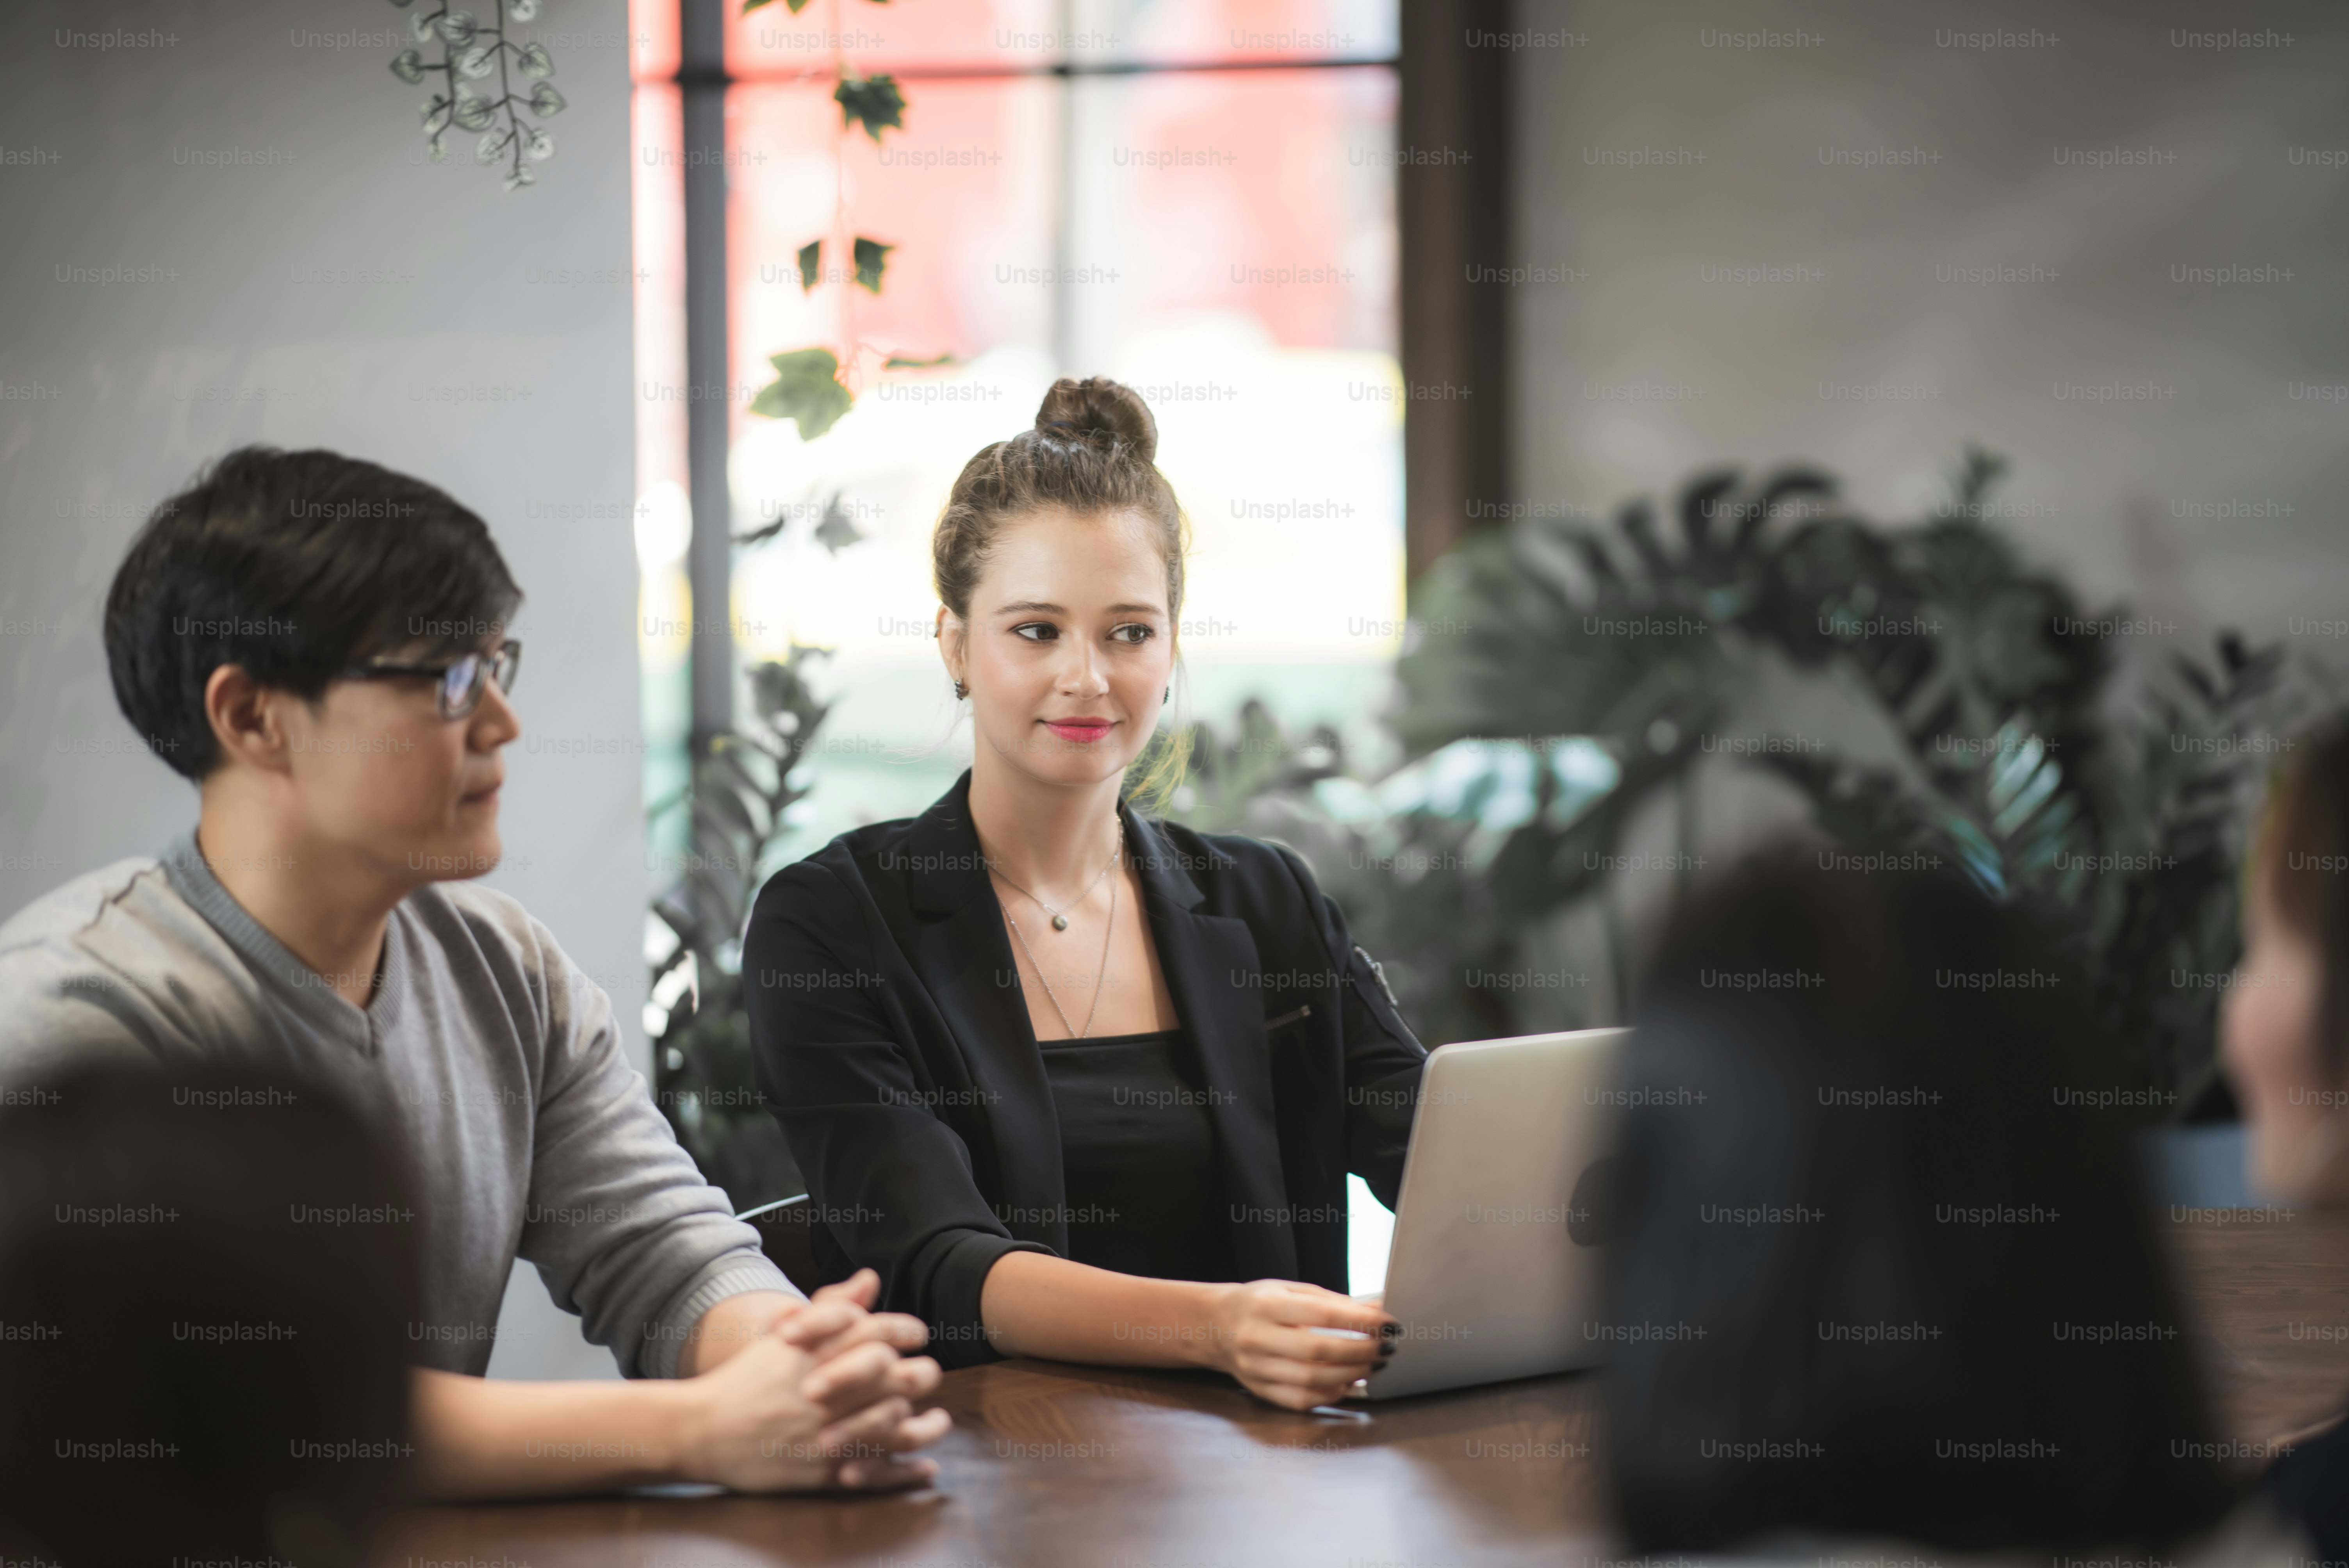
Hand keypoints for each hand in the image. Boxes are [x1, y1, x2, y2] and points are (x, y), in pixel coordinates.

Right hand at [678, 1277, 949, 1491]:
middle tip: (926, 1375)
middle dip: (922, 1374)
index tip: (918, 1336)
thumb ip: (833, 1308)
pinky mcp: (821, 1470)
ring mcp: (826, 1432)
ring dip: (927, 1425)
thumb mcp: (787, 1338)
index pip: (879, 1330)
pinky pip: (876, 1472)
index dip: (907, 1330)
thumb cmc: (747, 1380)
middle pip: (897, 1376)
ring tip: (939, 1420)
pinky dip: (906, 1471)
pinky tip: (926, 1467)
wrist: (700, 1430)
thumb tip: (871, 1277)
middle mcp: (827, 1390)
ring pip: (896, 1424)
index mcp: (818, 1353)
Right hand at [1203, 1280, 1394, 1409]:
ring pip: (1312, 1379)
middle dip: (1361, 1351)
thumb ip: (1334, 1302)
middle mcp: (1257, 1338)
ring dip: (1352, 1375)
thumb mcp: (1292, 1290)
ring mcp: (1256, 1368)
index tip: (1389, 1324)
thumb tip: (1378, 1311)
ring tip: (1374, 1365)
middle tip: (1386, 1348)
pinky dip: (1330, 1394)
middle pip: (1318, 1351)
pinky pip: (1301, 1399)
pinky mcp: (1259, 1390)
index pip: (1322, 1314)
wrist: (1215, 1326)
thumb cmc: (1260, 1303)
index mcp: (1266, 1305)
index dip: (1361, 1321)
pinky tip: (1348, 1383)